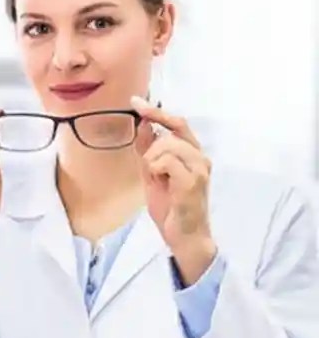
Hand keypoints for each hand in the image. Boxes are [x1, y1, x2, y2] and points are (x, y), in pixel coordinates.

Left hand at [130, 96, 216, 284]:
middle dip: (152, 149)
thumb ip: (148, 150)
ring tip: (159, 181)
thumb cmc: (171, 206)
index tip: (136, 102)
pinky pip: (165, 161)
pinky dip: (156, 170)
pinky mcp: (193, 181)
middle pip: (170, 134)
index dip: (157, 111)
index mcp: (193, 155)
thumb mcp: (153, 174)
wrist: (183, 236)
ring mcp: (199, 169)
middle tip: (153, 172)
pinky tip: (161, 184)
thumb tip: (143, 124)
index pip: (178, 124)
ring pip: (166, 146)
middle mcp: (201, 158)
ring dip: (153, 162)